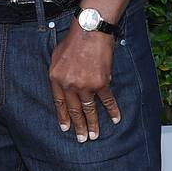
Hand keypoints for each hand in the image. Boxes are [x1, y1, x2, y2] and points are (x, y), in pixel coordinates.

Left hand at [49, 24, 121, 141]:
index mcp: (56, 79)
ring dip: (93, 124)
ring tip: (94, 135)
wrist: (90, 31)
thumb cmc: (73, 40)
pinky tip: (115, 119)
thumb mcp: (56, 56)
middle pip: (74, 110)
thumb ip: (59, 73)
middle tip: (82, 139)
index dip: (63, 117)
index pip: (59, 103)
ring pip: (89, 109)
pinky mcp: (101, 82)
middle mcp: (70, 85)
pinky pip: (107, 100)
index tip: (66, 128)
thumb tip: (65, 84)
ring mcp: (85, 85)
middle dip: (78, 126)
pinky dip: (112, 110)